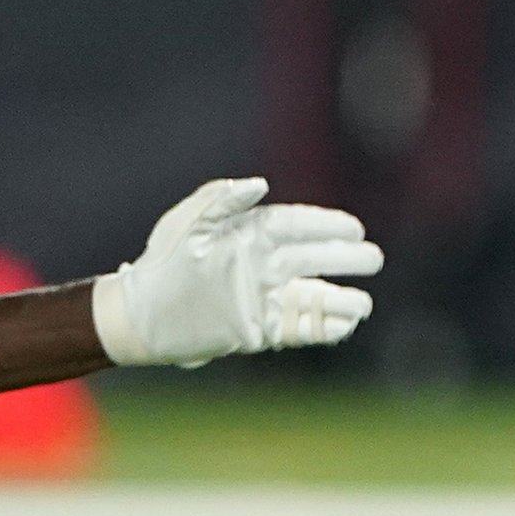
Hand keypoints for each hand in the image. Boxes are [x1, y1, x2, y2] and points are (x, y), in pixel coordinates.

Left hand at [90, 178, 381, 367]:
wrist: (140, 315)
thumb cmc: (162, 263)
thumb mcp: (186, 222)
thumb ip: (221, 198)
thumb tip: (260, 185)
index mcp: (250, 236)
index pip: (297, 226)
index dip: (327, 225)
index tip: (355, 227)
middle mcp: (262, 266)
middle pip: (313, 259)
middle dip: (344, 259)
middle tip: (374, 258)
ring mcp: (262, 299)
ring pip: (311, 298)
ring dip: (339, 300)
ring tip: (364, 304)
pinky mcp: (257, 330)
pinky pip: (297, 329)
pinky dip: (321, 328)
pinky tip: (343, 326)